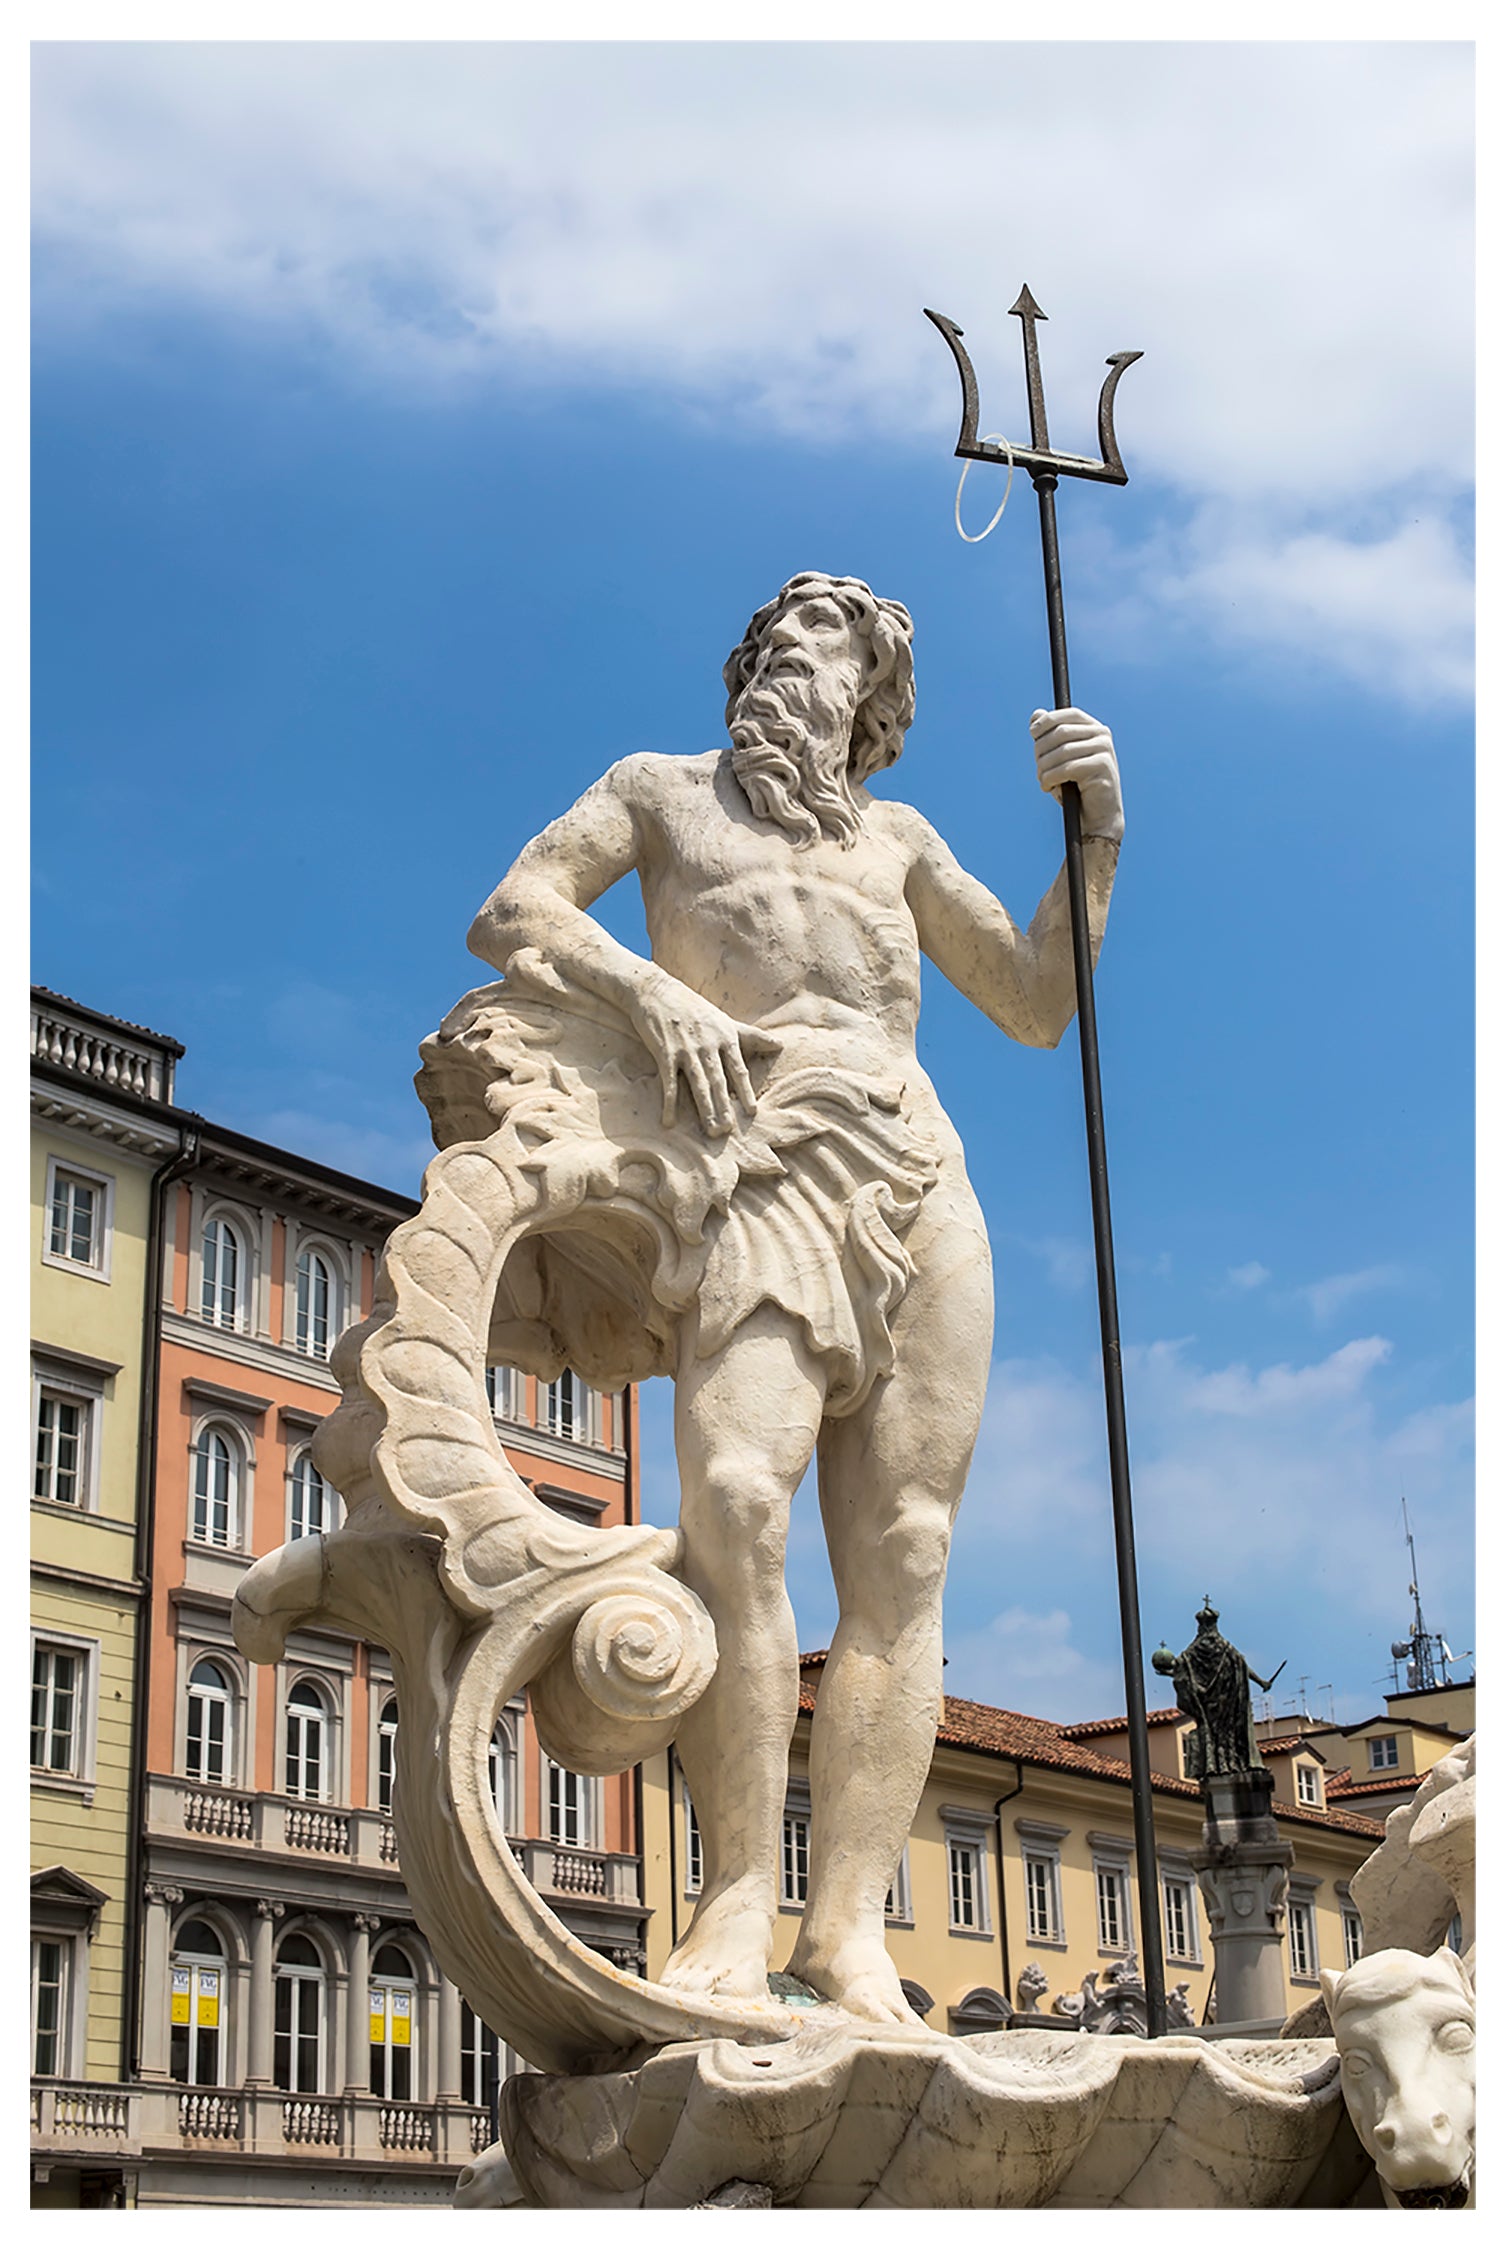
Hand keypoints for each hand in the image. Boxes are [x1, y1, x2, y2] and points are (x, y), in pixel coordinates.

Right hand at [632, 971, 779, 1135]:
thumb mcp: (724, 1019)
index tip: (752, 1112)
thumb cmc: (693, 1008)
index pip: (739, 1068)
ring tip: (711, 1132)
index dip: (746, 1090)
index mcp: (725, 1037)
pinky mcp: (664, 1053)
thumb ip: (750, 1036)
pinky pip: (669, 1082)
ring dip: (704, 1109)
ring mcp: (686, 1049)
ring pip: (698, 1084)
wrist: (656, 992)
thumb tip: (781, 1046)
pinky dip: (669, 1103)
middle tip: (729, 1132)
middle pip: (719, 1081)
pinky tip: (669, 1121)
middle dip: (725, 1107)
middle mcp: (708, 1044)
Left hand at [1030, 708, 1122, 843]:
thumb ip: (1049, 737)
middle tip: (1039, 770)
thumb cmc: (1076, 788)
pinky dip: (1051, 778)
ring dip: (1044, 769)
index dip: (1047, 720)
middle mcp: (1102, 735)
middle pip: (1060, 733)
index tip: (1032, 732)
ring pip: (1061, 752)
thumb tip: (1036, 713)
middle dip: (1042, 752)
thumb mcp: (1059, 759)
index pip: (1068, 714)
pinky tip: (1049, 788)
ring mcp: (1104, 750)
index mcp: (1094, 729)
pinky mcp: (1102, 766)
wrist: (1097, 817)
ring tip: (1043, 781)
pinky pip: (1067, 768)